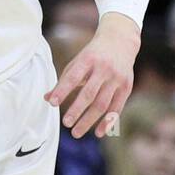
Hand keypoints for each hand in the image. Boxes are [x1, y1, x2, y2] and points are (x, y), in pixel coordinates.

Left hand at [45, 12, 139, 138]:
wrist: (120, 41)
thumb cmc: (93, 55)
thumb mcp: (77, 62)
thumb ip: (63, 81)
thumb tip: (47, 99)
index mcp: (88, 59)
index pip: (73, 77)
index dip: (62, 90)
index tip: (53, 103)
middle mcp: (104, 69)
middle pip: (89, 93)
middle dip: (77, 110)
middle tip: (66, 123)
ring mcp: (117, 78)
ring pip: (102, 103)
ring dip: (89, 120)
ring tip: (75, 133)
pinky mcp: (127, 86)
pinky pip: (116, 107)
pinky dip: (107, 122)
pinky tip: (97, 133)